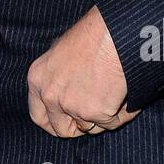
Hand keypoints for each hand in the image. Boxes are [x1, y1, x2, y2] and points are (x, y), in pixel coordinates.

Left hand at [27, 5, 140, 137]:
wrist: (112, 34)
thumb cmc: (92, 35)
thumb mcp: (61, 51)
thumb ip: (58, 76)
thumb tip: (67, 88)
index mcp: (38, 79)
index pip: (39, 116)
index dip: (54, 123)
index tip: (67, 123)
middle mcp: (50, 96)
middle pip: (62, 129)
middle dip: (79, 126)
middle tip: (95, 116)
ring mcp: (72, 106)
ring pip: (89, 128)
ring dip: (103, 117)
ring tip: (114, 93)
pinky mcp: (96, 113)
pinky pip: (112, 124)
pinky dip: (122, 114)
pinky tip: (125, 95)